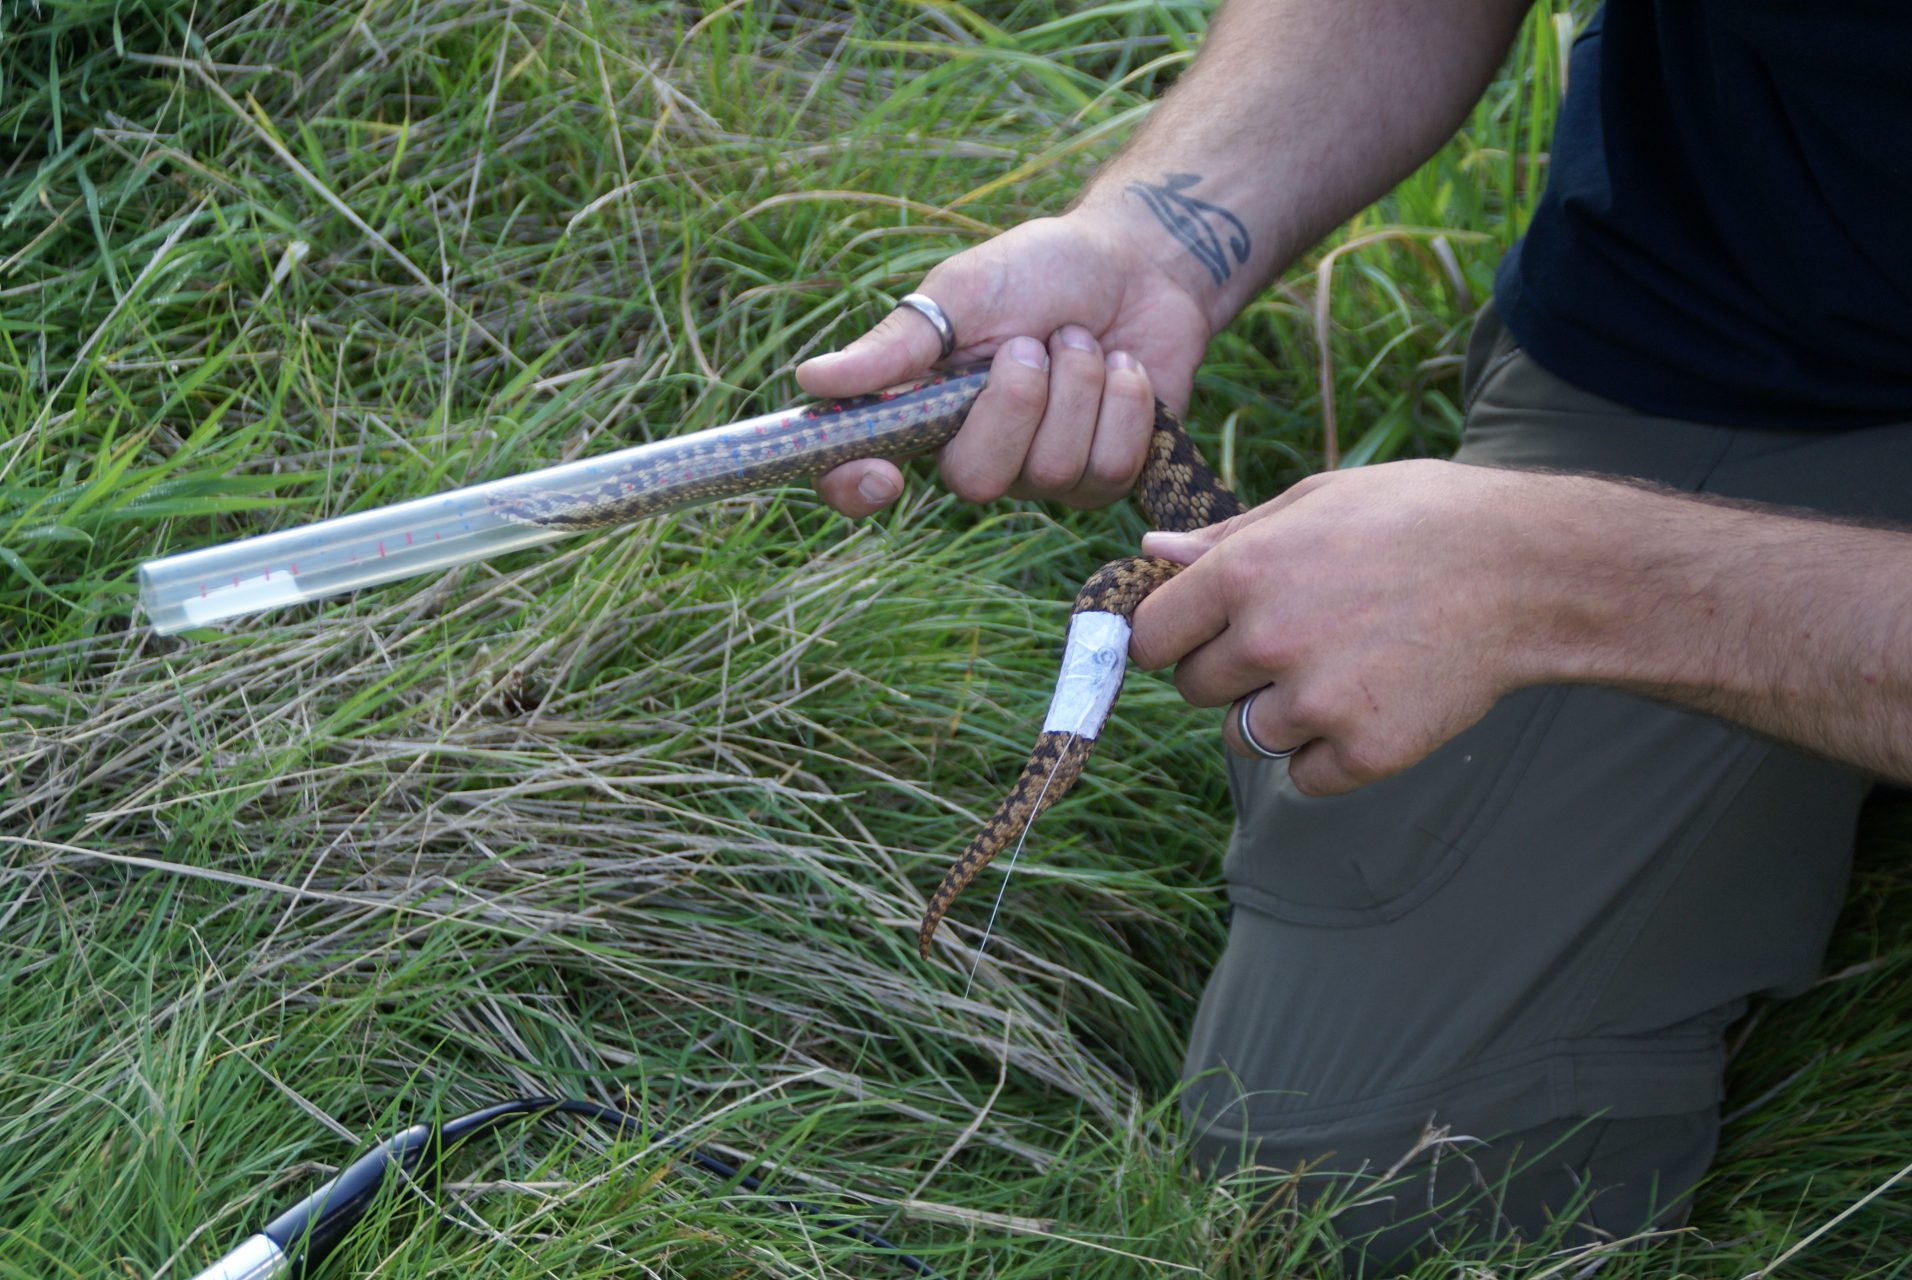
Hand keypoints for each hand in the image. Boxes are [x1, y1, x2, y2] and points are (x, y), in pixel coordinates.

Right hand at [797, 213, 1211, 515]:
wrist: (1138, 260)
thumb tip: (810, 380)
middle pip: (976, 480)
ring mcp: (1040, 473)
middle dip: (1016, 401)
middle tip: (1034, 342)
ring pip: (1052, 470)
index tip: (882, 474)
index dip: (855, 490)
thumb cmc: (1040, 270)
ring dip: (1077, 384)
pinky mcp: (1104, 476)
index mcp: (921, 408)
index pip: (858, 475)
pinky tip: (1121, 366)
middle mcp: (974, 452)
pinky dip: (1122, 400)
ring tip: (1081, 340)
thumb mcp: (962, 291)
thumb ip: (897, 344)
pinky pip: (1110, 466)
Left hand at [1128, 460, 1570, 795]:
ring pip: (1245, 737)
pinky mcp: (1365, 752)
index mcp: (1244, 572)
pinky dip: (1329, 755)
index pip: (1149, 637)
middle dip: (1227, 672)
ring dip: (1276, 716)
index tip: (1201, 632)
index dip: (1171, 636)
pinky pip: (1305, 777)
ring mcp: (1316, 702)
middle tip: (1295, 640)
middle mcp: (1268, 639)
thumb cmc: (1421, 518)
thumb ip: (1227, 536)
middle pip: (1193, 689)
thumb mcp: (1317, 500)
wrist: (1530, 571)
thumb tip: (1151, 548)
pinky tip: (1373, 703)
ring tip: (1341, 667)